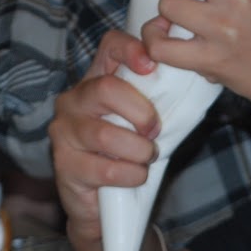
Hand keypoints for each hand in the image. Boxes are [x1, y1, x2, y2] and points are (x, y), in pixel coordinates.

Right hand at [48, 30, 159, 246]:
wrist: (100, 204)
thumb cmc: (125, 155)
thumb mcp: (141, 121)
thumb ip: (154, 98)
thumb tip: (188, 76)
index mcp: (94, 81)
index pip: (109, 46)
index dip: (131, 49)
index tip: (151, 66)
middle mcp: (72, 101)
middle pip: (107, 89)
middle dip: (142, 113)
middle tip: (155, 132)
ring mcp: (63, 132)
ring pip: (107, 135)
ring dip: (139, 151)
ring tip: (146, 158)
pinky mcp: (63, 164)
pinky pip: (106, 168)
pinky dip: (131, 175)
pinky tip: (135, 176)